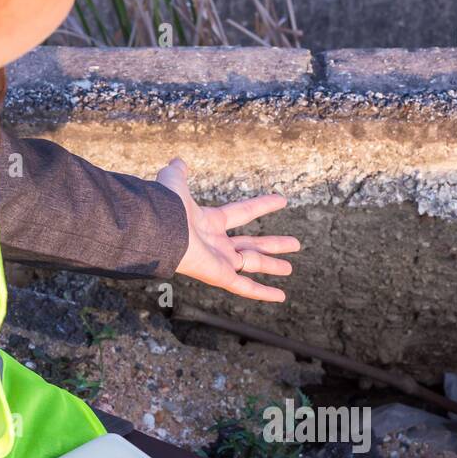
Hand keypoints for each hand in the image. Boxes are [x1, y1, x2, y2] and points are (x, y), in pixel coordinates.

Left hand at [156, 157, 300, 302]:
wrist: (161, 231)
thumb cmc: (167, 208)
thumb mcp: (175, 183)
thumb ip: (177, 173)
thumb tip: (177, 161)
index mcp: (210, 222)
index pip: (243, 212)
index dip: (263, 205)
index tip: (282, 200)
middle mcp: (217, 244)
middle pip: (253, 244)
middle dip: (274, 244)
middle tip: (295, 244)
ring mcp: (220, 261)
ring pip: (253, 264)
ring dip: (272, 266)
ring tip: (290, 269)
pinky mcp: (221, 276)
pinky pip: (245, 287)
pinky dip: (263, 292)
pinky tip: (281, 296)